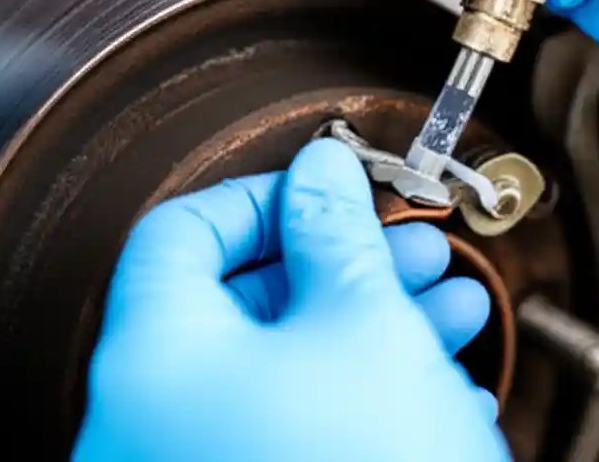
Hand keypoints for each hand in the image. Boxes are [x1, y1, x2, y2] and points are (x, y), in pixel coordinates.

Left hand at [73, 138, 511, 461]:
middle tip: (410, 248)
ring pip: (280, 369)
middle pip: (241, 303)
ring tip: (447, 306)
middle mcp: (150, 421)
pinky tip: (429, 379)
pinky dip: (352, 391)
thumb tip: (319, 172)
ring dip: (367, 325)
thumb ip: (334, 229)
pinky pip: (289, 427)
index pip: (181, 232)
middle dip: (343, 264)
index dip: (265, 196)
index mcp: (154, 358)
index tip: (327, 189)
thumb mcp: (362, 325)